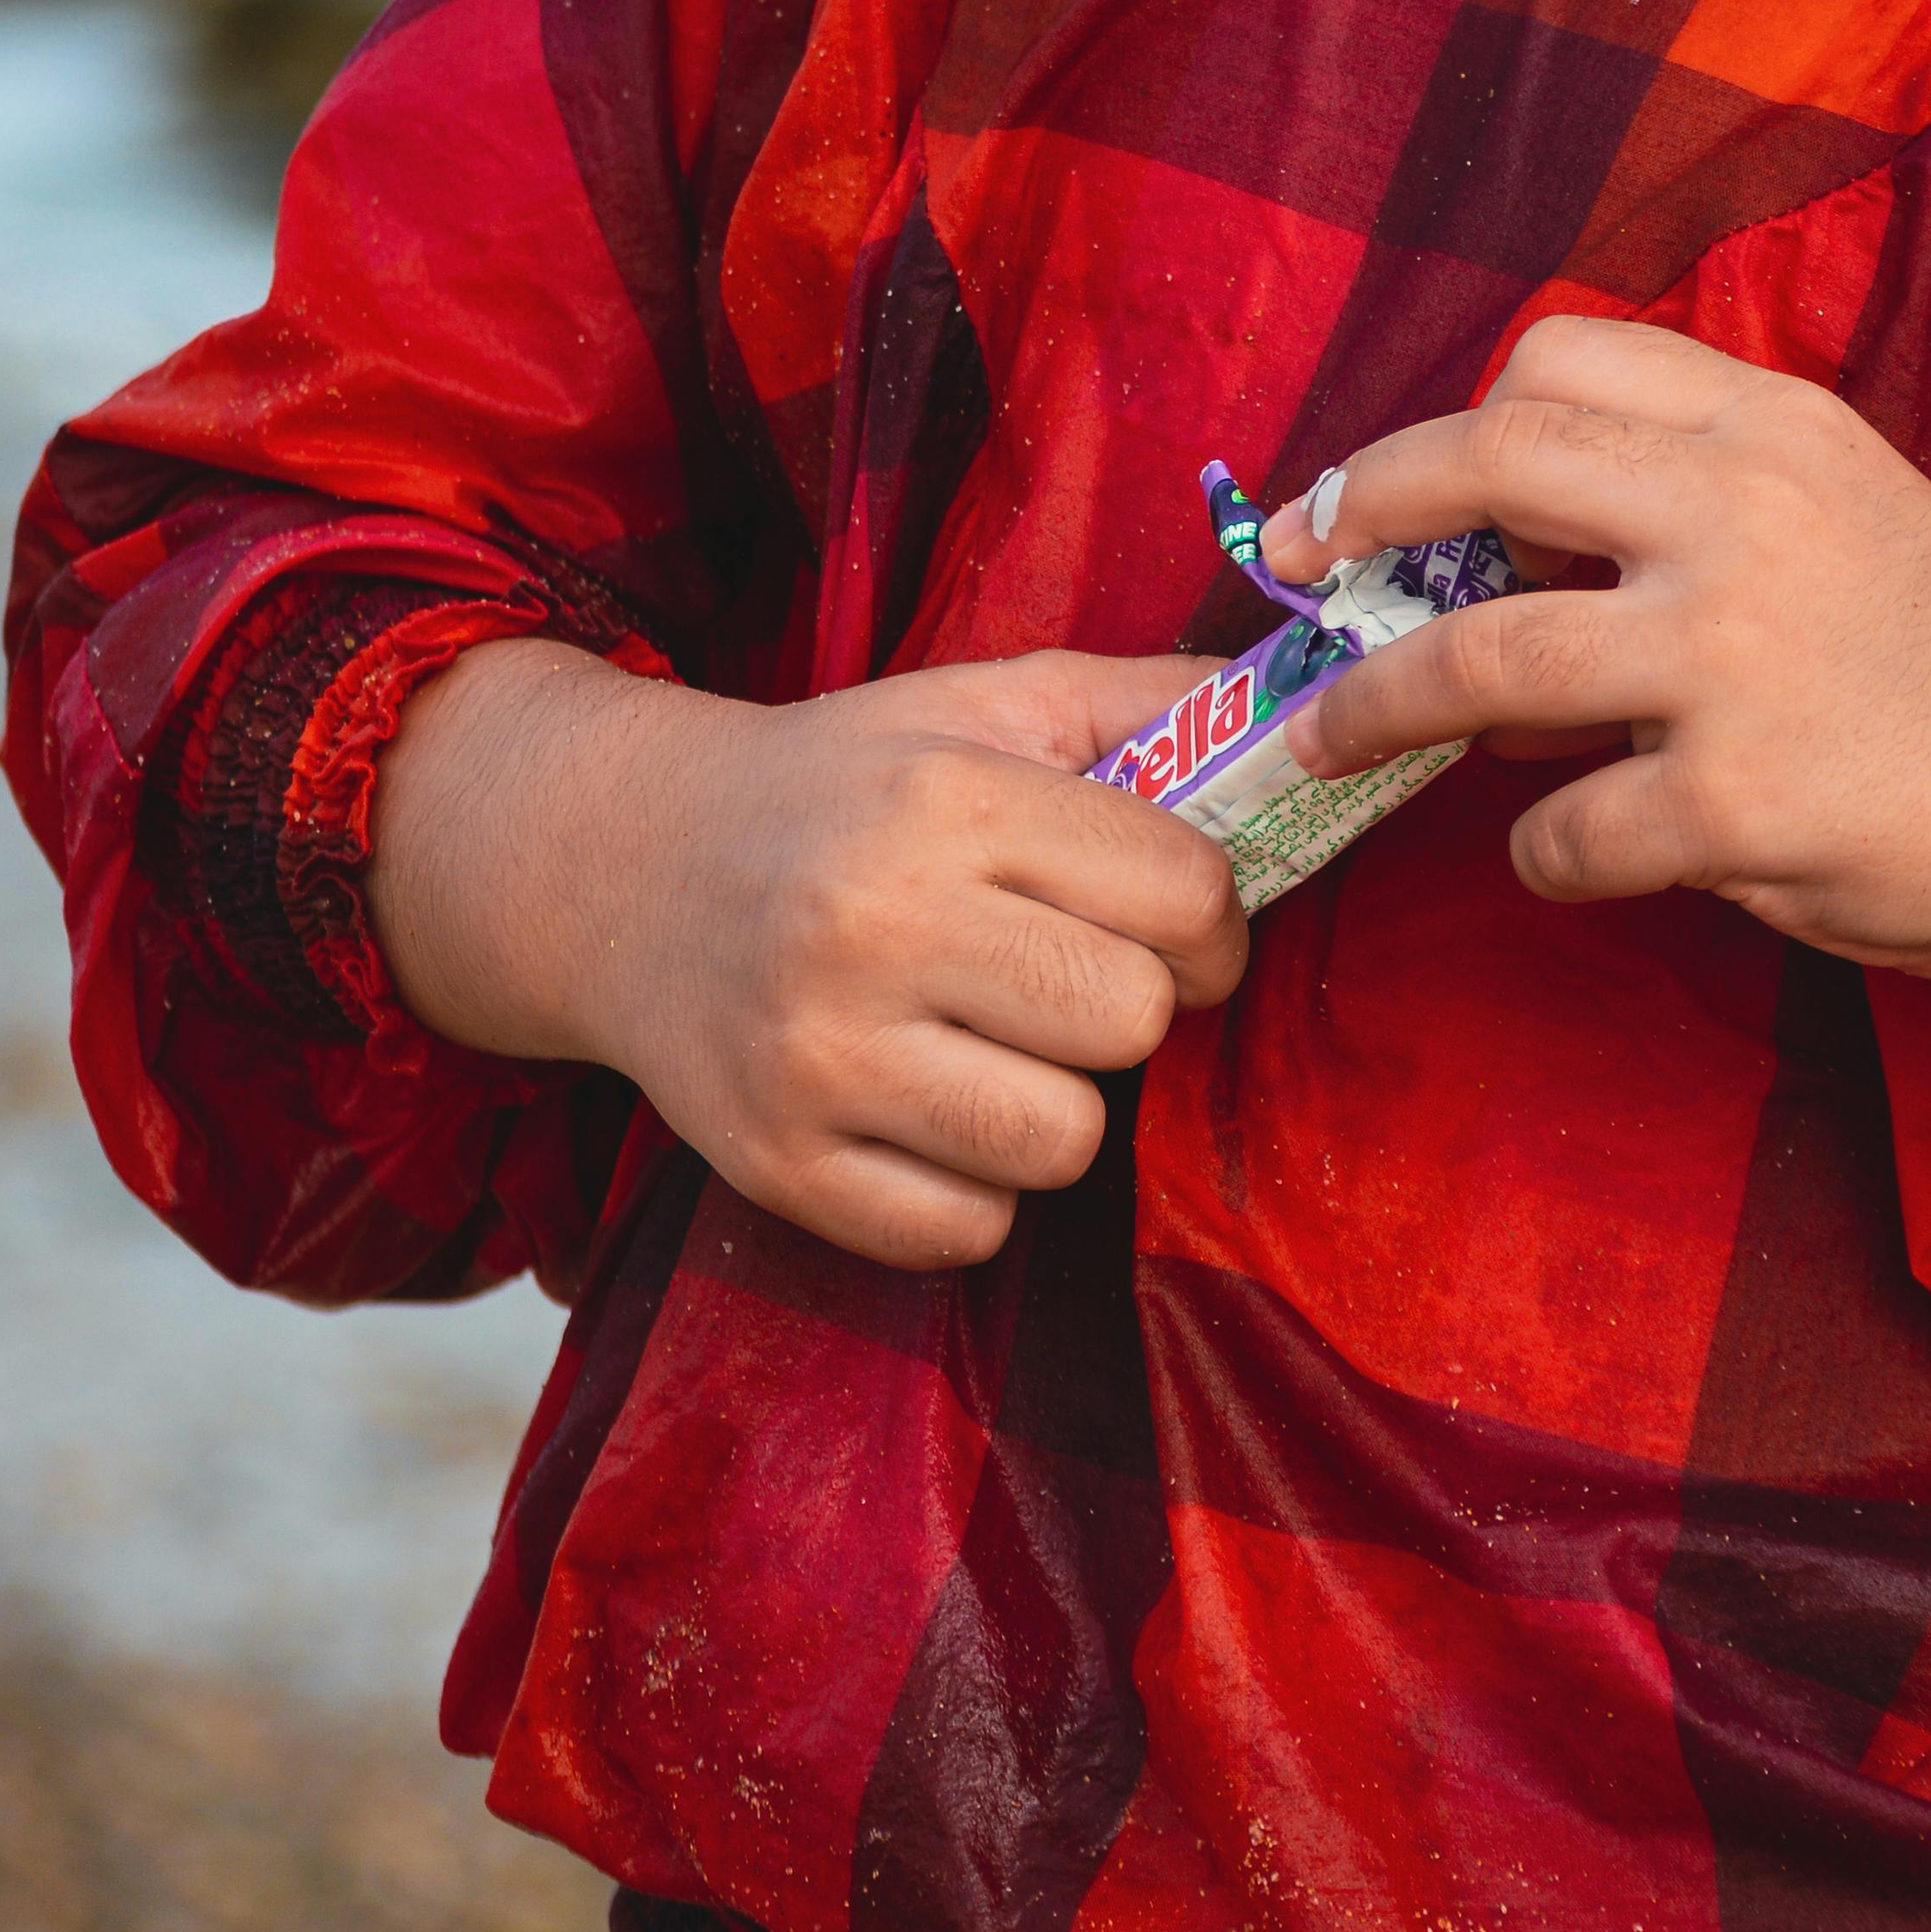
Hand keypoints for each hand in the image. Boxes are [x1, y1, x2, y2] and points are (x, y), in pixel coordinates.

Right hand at [367, 639, 1245, 1268]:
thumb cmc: (844, 787)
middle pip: (1130, 1022)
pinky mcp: (778, 1164)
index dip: (1209, 918)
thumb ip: (1141, 701)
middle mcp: (876, 923)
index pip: (1182, 890)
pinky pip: (967, 1230)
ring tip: (997, 1046)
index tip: (1169, 922)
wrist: (627, 871)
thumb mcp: (978, 704)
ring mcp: (818, 1056)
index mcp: (945, 799)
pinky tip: (930, 1110)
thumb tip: (1303, 703)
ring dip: (1056, 1105)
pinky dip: (974, 1188)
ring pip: (1060, 1142)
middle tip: (1075, 982)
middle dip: (1129, 1009)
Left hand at [1263, 320, 1930, 1148]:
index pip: (1557, 363)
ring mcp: (1737, 659)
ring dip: (1381, 706)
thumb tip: (1494, 593)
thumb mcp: (1839, 522)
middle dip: (1359, 507)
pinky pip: (1565, 830)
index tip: (1378, 487)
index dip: (1446, 425)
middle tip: (1298, 561)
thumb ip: (1684, 518)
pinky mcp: (1740, 803)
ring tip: (1334, 735)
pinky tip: (1568, 854)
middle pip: (1488, 462)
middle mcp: (1745, 514)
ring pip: (1481, 663)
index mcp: (1771, 427)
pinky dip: (1541, 851)